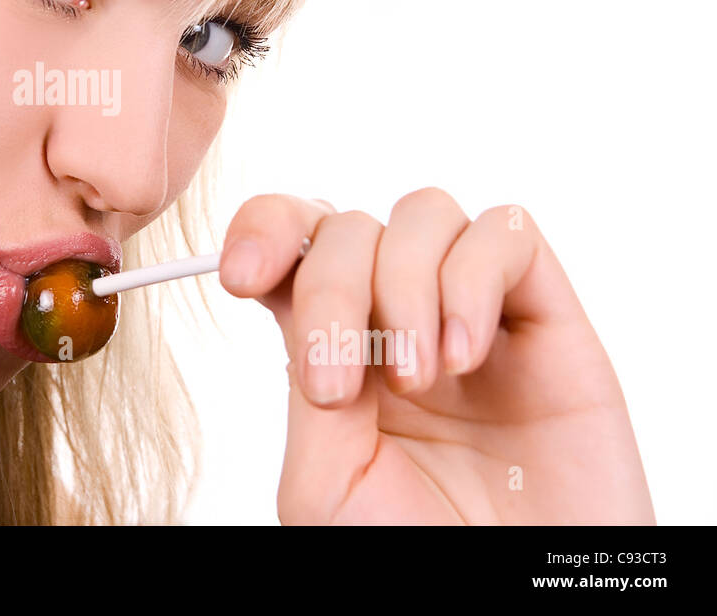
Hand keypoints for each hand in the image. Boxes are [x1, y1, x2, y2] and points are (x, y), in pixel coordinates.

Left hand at [218, 190, 653, 523]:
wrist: (517, 605)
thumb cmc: (418, 555)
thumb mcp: (328, 483)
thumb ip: (310, 385)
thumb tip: (302, 299)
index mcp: (335, 347)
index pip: (292, 240)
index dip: (262, 230)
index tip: (238, 277)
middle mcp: (400, 316)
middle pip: (349, 226)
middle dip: (329, 290)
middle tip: (338, 389)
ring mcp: (474, 312)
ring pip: (424, 212)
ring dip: (403, 286)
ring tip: (416, 380)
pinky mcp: (549, 318)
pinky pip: (506, 232)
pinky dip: (472, 281)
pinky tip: (464, 357)